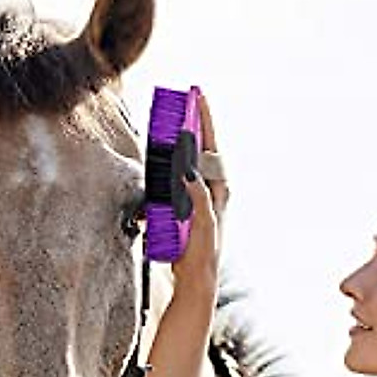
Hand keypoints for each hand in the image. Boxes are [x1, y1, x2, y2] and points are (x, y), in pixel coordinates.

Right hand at [171, 93, 226, 294]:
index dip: (205, 121)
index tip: (198, 97)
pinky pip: (173, 180)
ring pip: (185, 162)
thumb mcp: (204, 225)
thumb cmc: (202, 253)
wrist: (195, 278)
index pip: (212, 147)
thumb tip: (189, 172)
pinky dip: (165, 169)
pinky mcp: (182, 207)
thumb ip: (199, 199)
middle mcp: (210, 190)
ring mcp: (196, 197)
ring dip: (177, 144)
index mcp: (219, 190)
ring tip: (169, 124)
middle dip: (192, 125)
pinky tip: (158, 164)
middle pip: (200, 149)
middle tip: (183, 102)